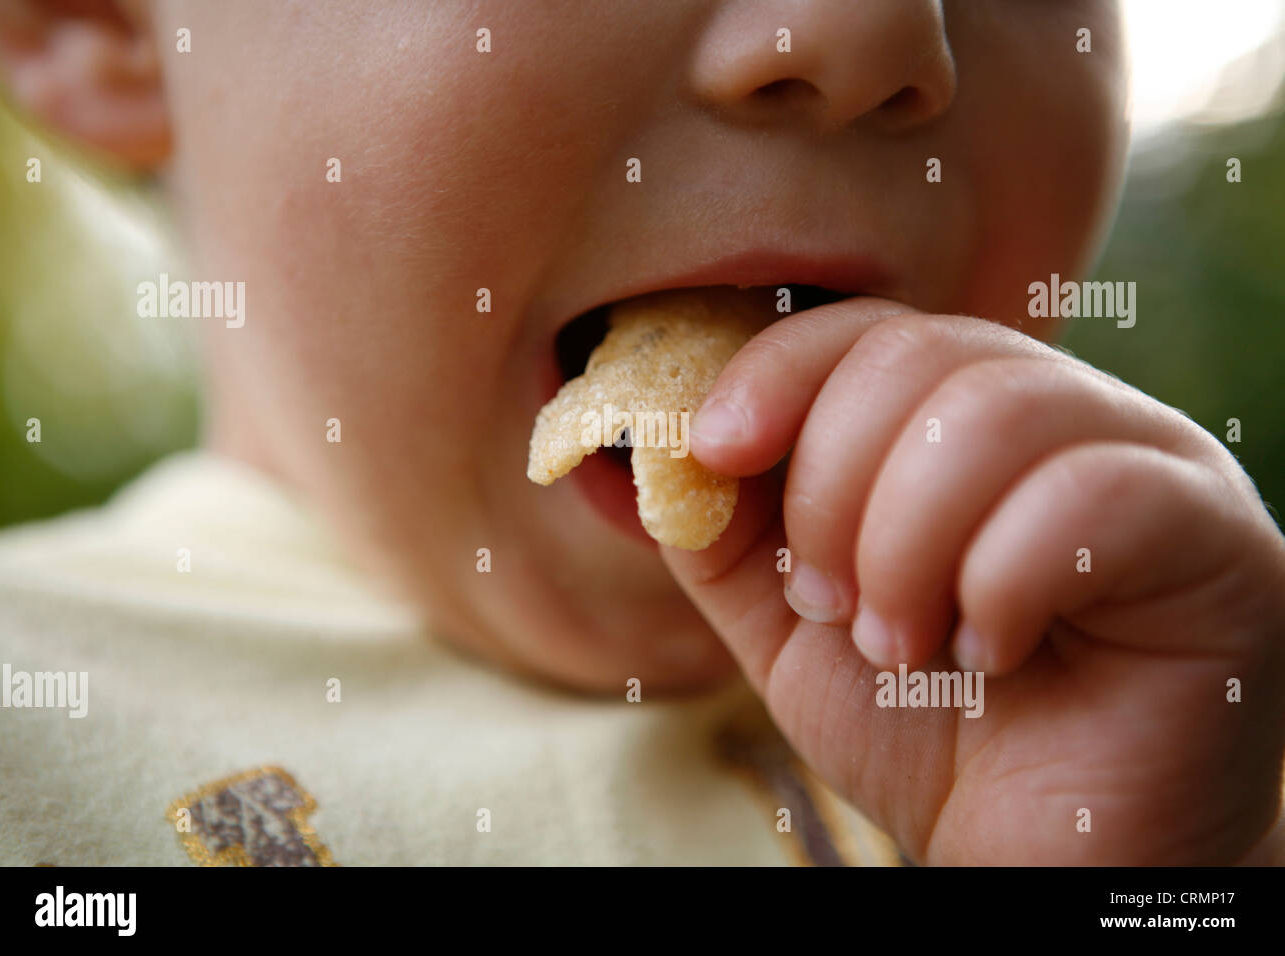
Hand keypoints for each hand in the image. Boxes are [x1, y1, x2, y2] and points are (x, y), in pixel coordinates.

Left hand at [664, 298, 1284, 863]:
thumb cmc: (926, 730)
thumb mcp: (791, 624)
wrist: (1041, 852)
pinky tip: (988, 656)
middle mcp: (1070, 416)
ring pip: (997, 411)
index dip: (778, 371)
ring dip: (905, 545)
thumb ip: (728, 532)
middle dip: (834, 488)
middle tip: (832, 607)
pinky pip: (1090, 495)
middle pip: (923, 354)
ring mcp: (1155, 462)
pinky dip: (995, 582)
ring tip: (899, 646)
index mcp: (969, 419)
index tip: (714, 447)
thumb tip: (648, 446)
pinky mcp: (1218, 537)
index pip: (872, 327)